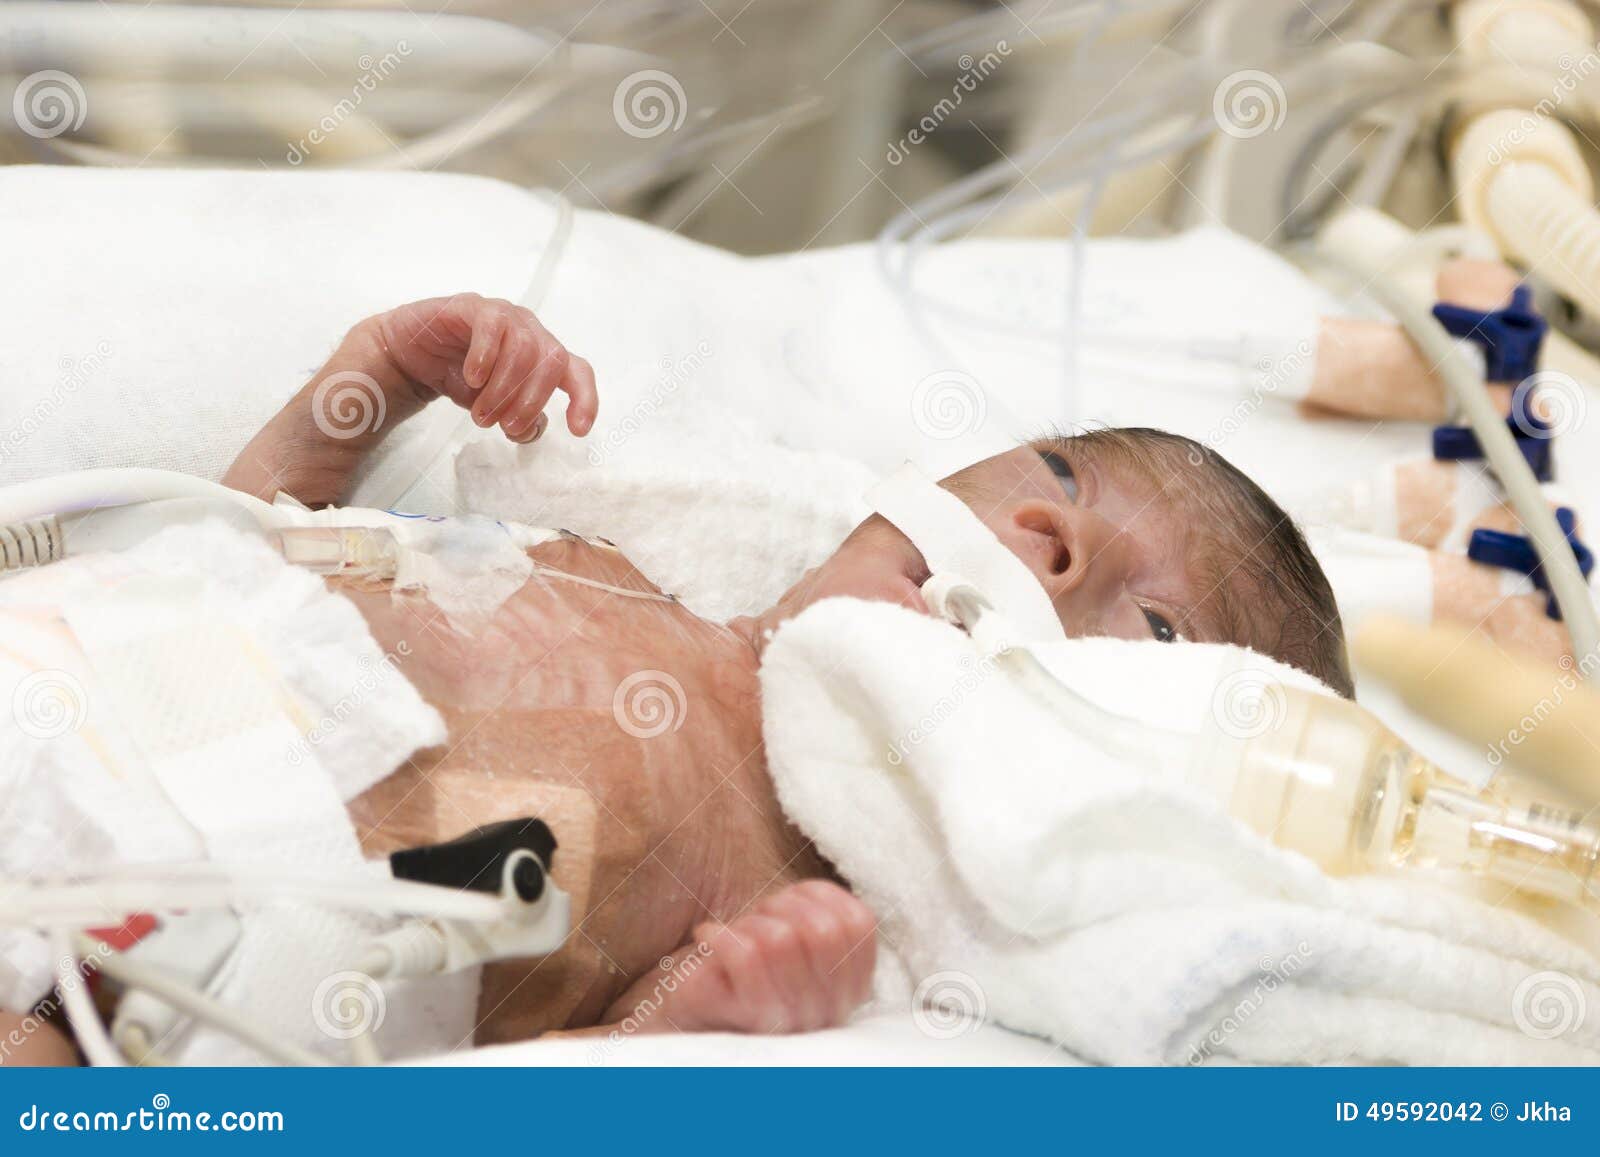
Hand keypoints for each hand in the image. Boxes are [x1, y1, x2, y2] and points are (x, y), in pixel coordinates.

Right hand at [374, 293, 596, 443]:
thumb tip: (533, 431)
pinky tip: (472, 378)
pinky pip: (491, 324)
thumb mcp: (494, 410)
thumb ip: (519, 421)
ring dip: (503, 388)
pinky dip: (486, 355)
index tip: (578, 430)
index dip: (585, 398)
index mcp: (543, 356)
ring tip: (481, 414)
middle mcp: (530, 332)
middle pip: (552, 362)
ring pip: (524, 348)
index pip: (578, 372)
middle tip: (505, 428)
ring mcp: (503, 316)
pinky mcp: (472, 306)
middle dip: (531, 401)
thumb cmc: (460, 379)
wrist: (411, 358)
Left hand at [607, 880, 877, 1034]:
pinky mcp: (749, 1020)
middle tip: (756, 919)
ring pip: (781, 940)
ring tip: (733, 935)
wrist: (686, 1014)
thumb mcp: (791, 935)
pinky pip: (746, 958)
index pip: (859, 923)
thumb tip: (811, 894)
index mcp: (852, 988)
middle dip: (782, 908)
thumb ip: (818, 916)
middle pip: (824, 930)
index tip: (784, 905)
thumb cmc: (739, 966)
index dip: (816, 897)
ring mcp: (793, 1020)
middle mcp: (831, 1011)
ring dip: (749, 924)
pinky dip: (719, 934)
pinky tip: (708, 936)